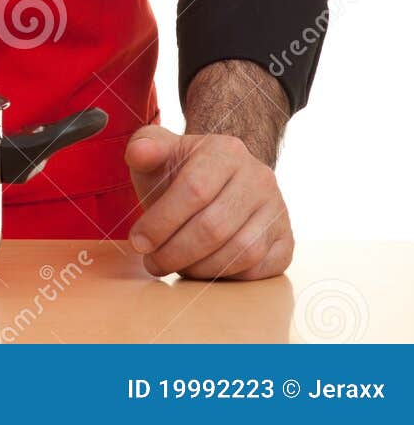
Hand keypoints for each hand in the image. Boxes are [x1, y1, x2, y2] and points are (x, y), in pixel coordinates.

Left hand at [124, 124, 293, 280]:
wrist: (221, 181)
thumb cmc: (182, 171)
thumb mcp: (160, 152)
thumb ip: (144, 147)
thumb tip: (139, 152)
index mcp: (226, 151)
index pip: (194, 190)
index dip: (162, 222)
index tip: (139, 241)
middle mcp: (259, 177)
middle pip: (215, 227)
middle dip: (176, 252)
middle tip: (152, 262)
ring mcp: (277, 209)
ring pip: (240, 252)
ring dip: (199, 269)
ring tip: (174, 266)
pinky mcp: (286, 240)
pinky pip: (259, 269)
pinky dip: (228, 277)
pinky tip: (203, 270)